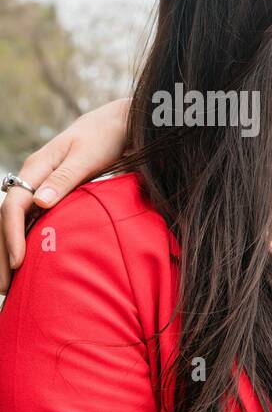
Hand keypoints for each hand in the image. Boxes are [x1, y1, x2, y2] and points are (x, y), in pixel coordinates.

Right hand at [1, 97, 130, 291]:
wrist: (119, 123)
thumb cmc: (106, 137)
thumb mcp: (89, 156)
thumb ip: (66, 178)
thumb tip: (39, 202)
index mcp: (37, 167)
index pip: (13, 207)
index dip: (12, 236)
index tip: (18, 263)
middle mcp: (33, 177)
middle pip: (7, 218)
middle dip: (2, 252)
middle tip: (4, 288)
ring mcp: (40, 185)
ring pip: (16, 221)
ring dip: (9, 250)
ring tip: (10, 284)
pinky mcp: (52, 192)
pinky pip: (32, 220)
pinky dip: (27, 241)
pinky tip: (29, 264)